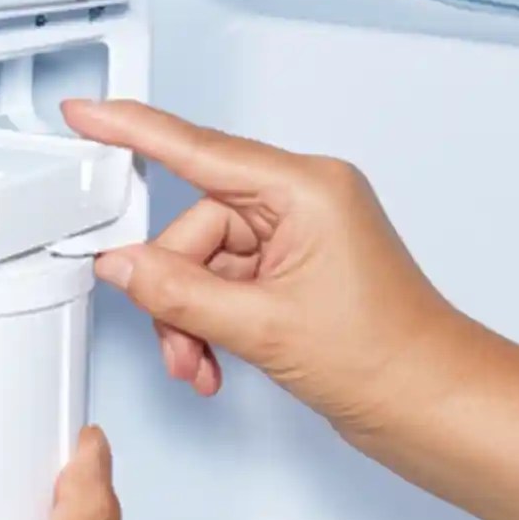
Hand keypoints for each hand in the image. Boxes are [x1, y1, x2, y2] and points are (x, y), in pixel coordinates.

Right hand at [63, 99, 459, 435]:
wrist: (429, 404)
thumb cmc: (385, 357)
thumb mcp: (262, 326)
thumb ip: (177, 293)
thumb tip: (121, 266)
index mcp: (306, 189)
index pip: (198, 150)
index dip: (132, 130)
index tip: (89, 114)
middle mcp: (302, 202)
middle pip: (193, 227)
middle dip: (173, 290)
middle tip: (176, 338)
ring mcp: (297, 235)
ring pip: (201, 263)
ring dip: (188, 317)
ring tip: (198, 361)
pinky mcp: (292, 267)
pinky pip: (220, 282)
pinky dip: (206, 322)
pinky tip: (213, 359)